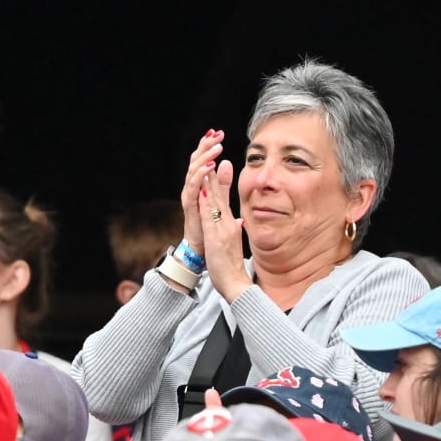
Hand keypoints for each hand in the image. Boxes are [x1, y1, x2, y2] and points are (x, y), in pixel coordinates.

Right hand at [181, 129, 225, 257]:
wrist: (201, 249)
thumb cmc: (208, 226)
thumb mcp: (218, 200)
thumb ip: (222, 183)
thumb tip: (227, 165)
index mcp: (200, 185)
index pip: (202, 159)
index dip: (207, 145)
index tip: (217, 132)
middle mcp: (192, 188)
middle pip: (196, 160)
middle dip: (205, 145)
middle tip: (216, 133)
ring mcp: (190, 196)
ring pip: (194, 170)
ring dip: (205, 157)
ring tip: (216, 146)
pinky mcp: (189, 205)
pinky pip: (193, 187)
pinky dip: (201, 175)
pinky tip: (210, 166)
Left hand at [196, 159, 249, 300]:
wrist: (235, 283)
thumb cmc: (231, 266)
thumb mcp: (233, 243)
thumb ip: (234, 229)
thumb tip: (239, 220)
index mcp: (231, 225)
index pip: (224, 200)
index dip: (221, 182)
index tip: (219, 165)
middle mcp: (228, 224)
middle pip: (221, 197)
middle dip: (217, 176)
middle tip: (216, 156)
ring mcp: (223, 230)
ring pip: (215, 203)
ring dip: (211, 184)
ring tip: (207, 165)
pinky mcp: (217, 238)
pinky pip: (210, 217)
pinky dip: (206, 203)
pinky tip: (202, 191)